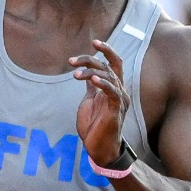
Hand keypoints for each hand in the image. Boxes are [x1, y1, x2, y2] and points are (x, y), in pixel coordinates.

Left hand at [71, 39, 130, 165]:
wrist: (98, 148)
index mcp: (113, 88)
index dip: (106, 50)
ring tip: (74, 75)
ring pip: (109, 76)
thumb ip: (91, 88)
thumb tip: (87, 74)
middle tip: (71, 61)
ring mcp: (119, 99)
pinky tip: (92, 80)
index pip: (114, 63)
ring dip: (90, 72)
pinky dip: (102, 83)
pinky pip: (112, 92)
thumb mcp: (89, 102)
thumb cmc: (94, 127)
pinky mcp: (116, 109)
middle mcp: (119, 91)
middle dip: (90, 59)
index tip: (94, 42)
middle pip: (109, 66)